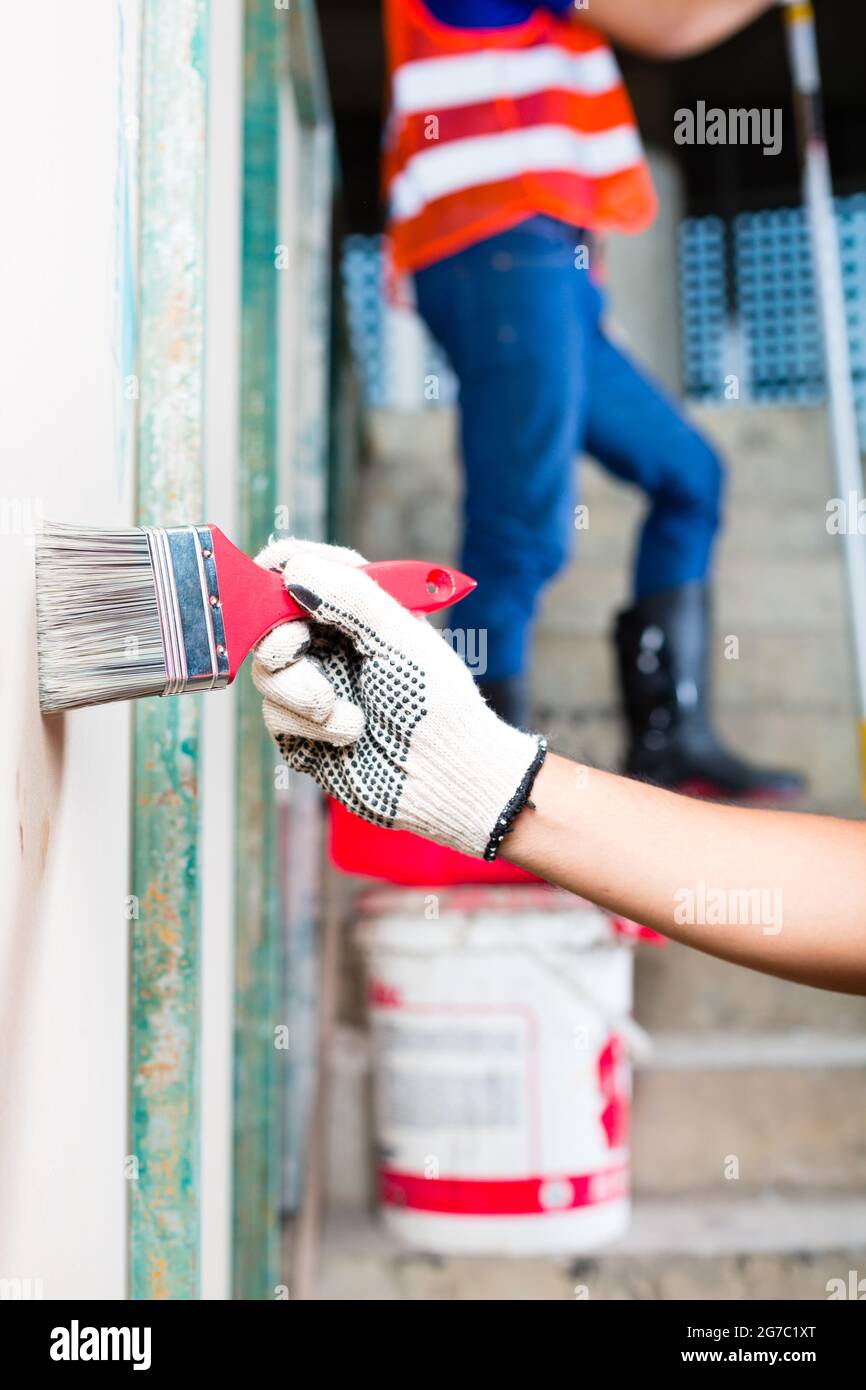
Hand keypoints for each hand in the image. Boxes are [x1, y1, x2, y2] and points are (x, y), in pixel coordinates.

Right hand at [251, 539, 546, 858]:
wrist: (442, 778)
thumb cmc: (437, 704)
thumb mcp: (401, 638)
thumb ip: (352, 597)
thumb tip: (295, 569)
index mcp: (364, 614)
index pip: (315, 572)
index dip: (287, 564)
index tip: (268, 567)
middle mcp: (334, 647)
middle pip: (273, 620)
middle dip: (278, 632)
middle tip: (296, 643)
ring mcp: (315, 687)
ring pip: (268, 670)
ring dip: (300, 688)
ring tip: (337, 709)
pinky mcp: (302, 731)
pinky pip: (274, 713)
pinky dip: (307, 723)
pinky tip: (348, 733)